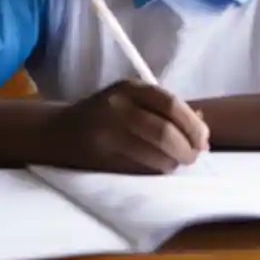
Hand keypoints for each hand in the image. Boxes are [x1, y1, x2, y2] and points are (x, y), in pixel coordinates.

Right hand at [45, 80, 209, 173]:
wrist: (56, 131)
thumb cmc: (103, 114)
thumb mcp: (130, 100)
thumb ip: (164, 109)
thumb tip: (202, 125)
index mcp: (129, 87)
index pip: (171, 104)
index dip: (192, 125)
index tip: (203, 140)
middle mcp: (117, 106)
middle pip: (164, 132)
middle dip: (186, 149)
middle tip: (192, 157)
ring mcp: (106, 133)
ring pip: (152, 154)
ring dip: (171, 163)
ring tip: (175, 164)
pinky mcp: (99, 157)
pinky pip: (137, 168)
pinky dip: (153, 171)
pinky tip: (156, 169)